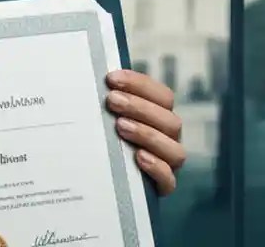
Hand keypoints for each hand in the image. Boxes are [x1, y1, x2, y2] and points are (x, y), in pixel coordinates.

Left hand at [105, 69, 185, 195]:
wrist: (95, 180)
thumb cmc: (99, 138)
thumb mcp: (100, 116)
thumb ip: (103, 100)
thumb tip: (90, 77)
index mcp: (158, 117)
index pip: (162, 96)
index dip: (140, 84)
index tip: (111, 79)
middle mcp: (167, 139)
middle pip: (169, 120)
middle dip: (139, 107)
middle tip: (112, 101)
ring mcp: (167, 164)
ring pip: (174, 149)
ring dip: (147, 134)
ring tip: (120, 126)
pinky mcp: (161, 187)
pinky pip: (169, 180)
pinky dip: (156, 167)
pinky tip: (138, 157)